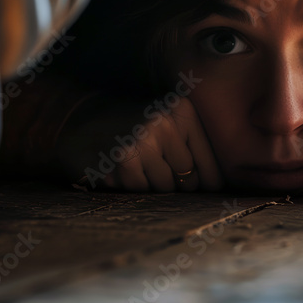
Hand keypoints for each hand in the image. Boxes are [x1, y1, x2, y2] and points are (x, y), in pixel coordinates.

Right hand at [59, 94, 223, 192]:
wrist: (80, 117)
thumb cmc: (133, 128)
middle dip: (173, 184)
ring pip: (164, 189)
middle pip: (189, 181)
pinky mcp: (122, 157)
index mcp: (184, 111)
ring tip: (135, 164)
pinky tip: (119, 168)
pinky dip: (129, 186)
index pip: (211, 166)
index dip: (204, 182)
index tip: (194, 183)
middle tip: (153, 168)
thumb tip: (222, 189)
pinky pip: (140, 190)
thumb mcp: (168, 125)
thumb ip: (195, 149)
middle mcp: (167, 122)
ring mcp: (144, 139)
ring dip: (150, 186)